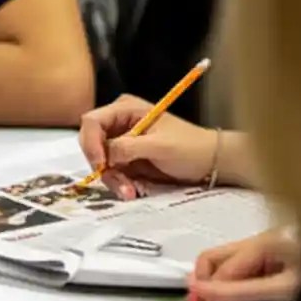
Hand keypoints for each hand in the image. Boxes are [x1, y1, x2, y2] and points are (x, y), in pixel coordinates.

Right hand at [78, 95, 217, 199]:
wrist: (209, 163)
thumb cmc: (190, 147)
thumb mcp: (160, 145)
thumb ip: (129, 147)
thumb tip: (106, 156)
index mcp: (125, 109)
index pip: (92, 121)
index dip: (90, 142)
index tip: (101, 164)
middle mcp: (118, 123)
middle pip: (91, 143)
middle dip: (102, 166)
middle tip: (120, 182)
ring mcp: (120, 142)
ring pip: (100, 163)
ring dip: (112, 179)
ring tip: (131, 191)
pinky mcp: (125, 160)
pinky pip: (111, 173)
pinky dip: (118, 184)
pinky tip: (132, 191)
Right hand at [188, 231, 300, 300]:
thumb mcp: (284, 289)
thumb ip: (239, 291)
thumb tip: (197, 292)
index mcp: (260, 244)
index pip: (218, 270)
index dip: (208, 298)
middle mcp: (259, 244)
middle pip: (216, 264)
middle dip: (212, 295)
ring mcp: (269, 253)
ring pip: (231, 273)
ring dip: (227, 300)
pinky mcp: (279, 265)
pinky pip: (249, 278)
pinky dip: (244, 298)